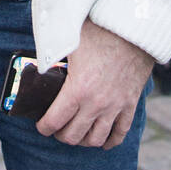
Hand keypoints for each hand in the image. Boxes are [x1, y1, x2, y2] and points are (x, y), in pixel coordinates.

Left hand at [35, 19, 153, 149]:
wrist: (135, 28)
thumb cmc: (101, 30)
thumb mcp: (70, 39)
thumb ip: (51, 52)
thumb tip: (35, 60)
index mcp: (78, 89)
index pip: (54, 121)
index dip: (44, 127)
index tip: (41, 125)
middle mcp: (96, 103)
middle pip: (73, 135)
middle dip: (60, 135)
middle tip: (56, 128)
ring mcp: (115, 106)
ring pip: (95, 139)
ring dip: (83, 140)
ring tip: (76, 134)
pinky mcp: (130, 104)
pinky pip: (120, 133)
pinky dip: (110, 141)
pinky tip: (102, 141)